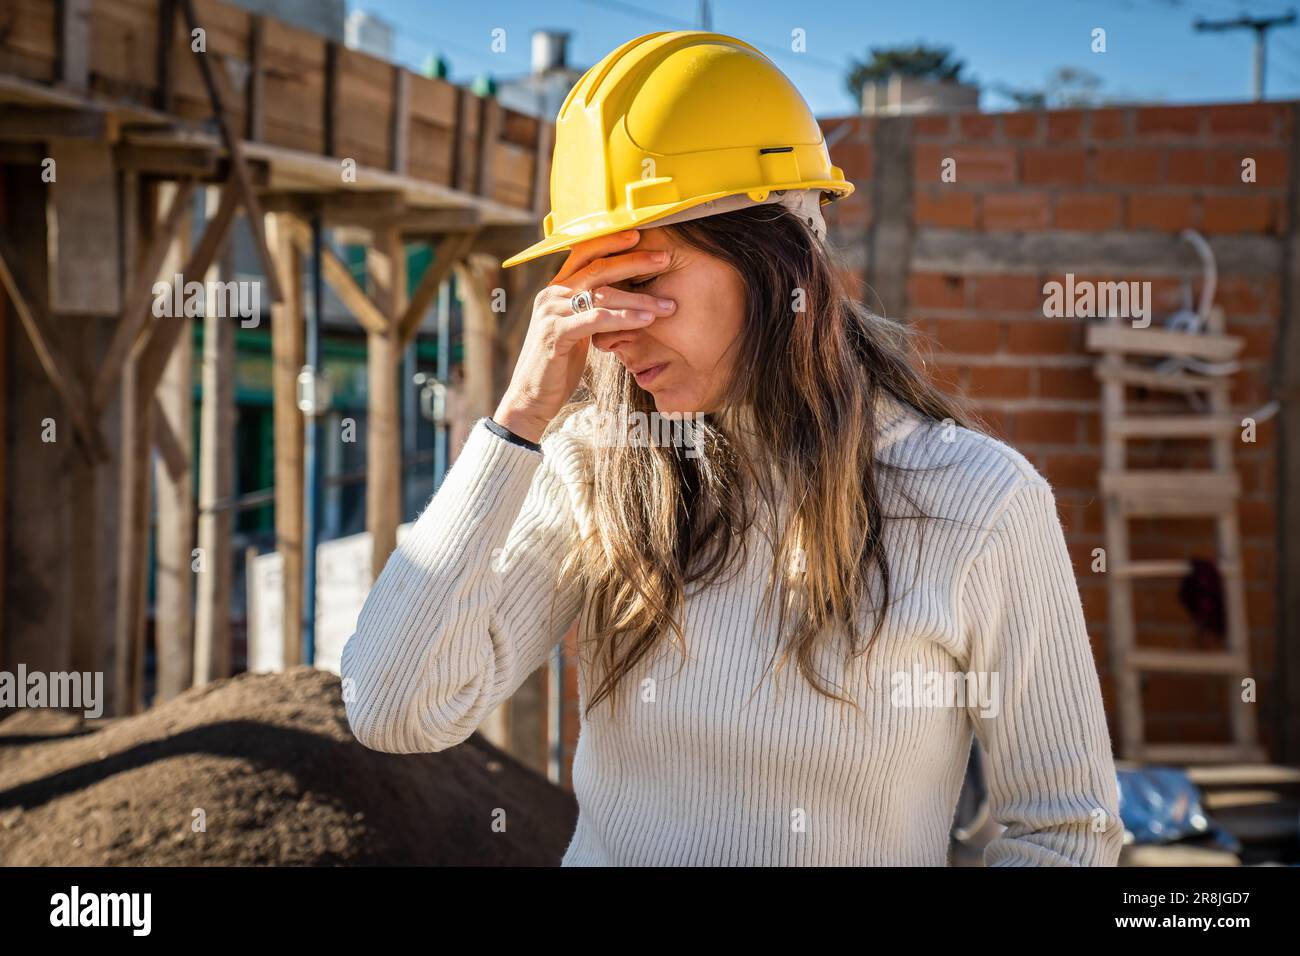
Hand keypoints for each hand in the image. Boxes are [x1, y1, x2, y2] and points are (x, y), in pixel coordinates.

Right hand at [493, 229, 675, 443]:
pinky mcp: (555, 333)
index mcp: (556, 289)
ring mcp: (551, 312)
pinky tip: (647, 320)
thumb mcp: (576, 330)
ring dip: (640, 299)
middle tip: (666, 259)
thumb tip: (620, 297)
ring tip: (668, 304)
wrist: (531, 397)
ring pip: (602, 295)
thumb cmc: (557, 366)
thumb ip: (590, 311)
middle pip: (598, 268)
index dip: (611, 241)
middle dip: (635, 261)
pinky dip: (624, 318)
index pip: (584, 253)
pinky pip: (596, 319)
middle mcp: (551, 294)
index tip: (640, 234)